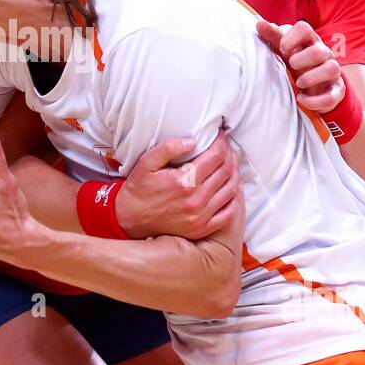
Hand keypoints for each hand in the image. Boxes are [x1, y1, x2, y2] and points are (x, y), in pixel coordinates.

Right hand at [117, 132, 241, 240]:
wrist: (130, 219)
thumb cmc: (138, 188)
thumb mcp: (146, 163)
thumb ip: (168, 148)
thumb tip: (193, 141)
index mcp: (184, 181)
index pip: (215, 157)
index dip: (222, 143)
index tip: (221, 136)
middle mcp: (196, 200)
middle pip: (226, 171)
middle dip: (229, 155)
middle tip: (226, 147)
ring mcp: (200, 216)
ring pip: (231, 190)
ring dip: (234, 173)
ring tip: (230, 163)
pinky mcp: (202, 228)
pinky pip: (229, 213)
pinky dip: (234, 198)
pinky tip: (231, 187)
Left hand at [255, 17, 344, 112]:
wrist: (313, 85)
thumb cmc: (295, 61)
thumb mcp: (284, 49)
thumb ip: (273, 36)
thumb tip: (259, 23)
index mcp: (309, 40)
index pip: (304, 28)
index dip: (292, 37)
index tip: (282, 48)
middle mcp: (324, 53)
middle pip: (318, 51)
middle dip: (303, 59)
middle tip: (291, 65)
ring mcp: (332, 71)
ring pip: (332, 69)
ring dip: (312, 77)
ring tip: (298, 83)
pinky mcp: (336, 90)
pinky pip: (332, 96)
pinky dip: (316, 100)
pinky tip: (302, 99)